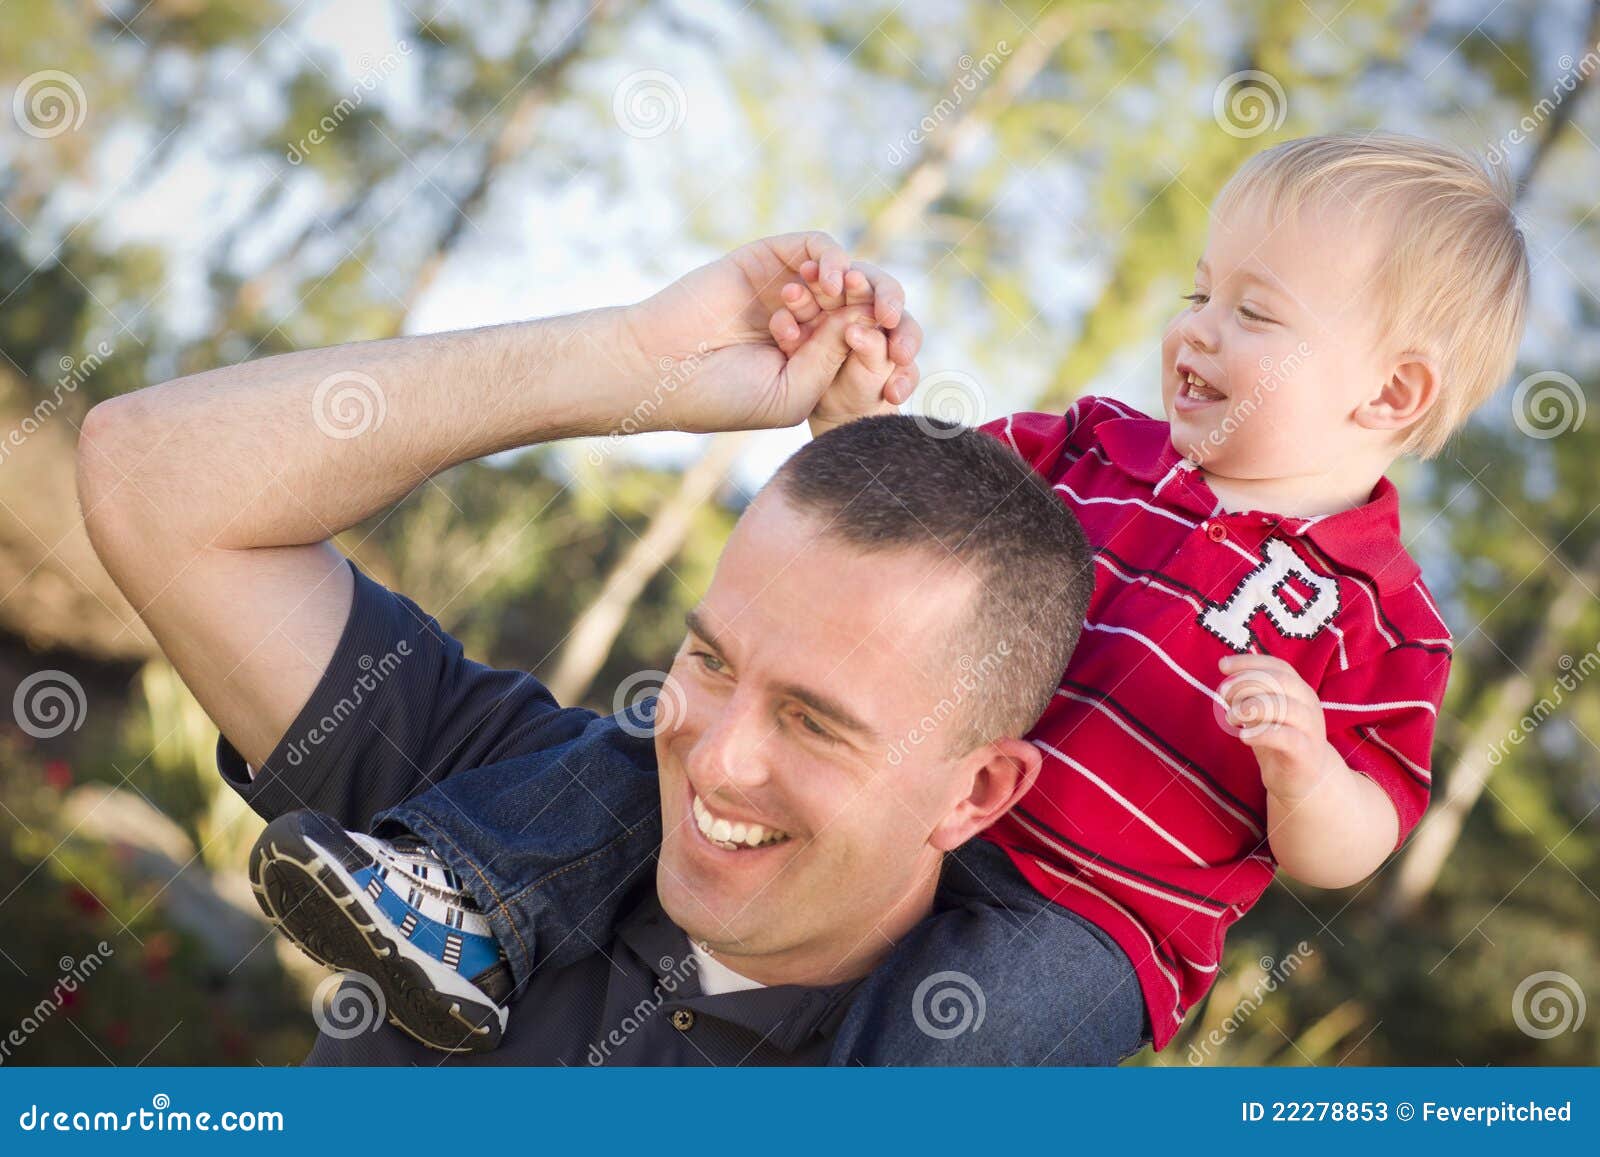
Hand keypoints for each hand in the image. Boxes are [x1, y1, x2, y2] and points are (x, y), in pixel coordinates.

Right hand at [619, 232, 921, 433]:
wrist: (661, 368)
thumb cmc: (722, 395)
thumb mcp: (793, 394)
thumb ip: (833, 359)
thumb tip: (867, 318)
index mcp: (819, 362)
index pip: (873, 348)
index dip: (894, 355)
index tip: (900, 375)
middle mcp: (810, 323)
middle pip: (869, 307)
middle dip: (887, 315)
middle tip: (892, 325)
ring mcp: (791, 289)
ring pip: (848, 276)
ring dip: (857, 288)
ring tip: (843, 302)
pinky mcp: (771, 259)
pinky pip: (818, 247)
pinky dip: (834, 260)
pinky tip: (830, 283)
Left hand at [1217, 654, 1341, 805]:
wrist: (1303, 780)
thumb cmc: (1279, 741)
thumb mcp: (1263, 714)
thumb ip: (1250, 697)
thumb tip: (1226, 683)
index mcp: (1299, 691)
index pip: (1278, 666)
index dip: (1249, 662)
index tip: (1222, 665)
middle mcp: (1308, 705)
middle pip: (1280, 681)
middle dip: (1246, 683)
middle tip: (1223, 694)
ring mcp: (1310, 729)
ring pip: (1284, 706)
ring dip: (1250, 707)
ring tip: (1230, 718)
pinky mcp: (1306, 753)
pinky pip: (1285, 737)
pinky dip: (1261, 733)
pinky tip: (1243, 736)